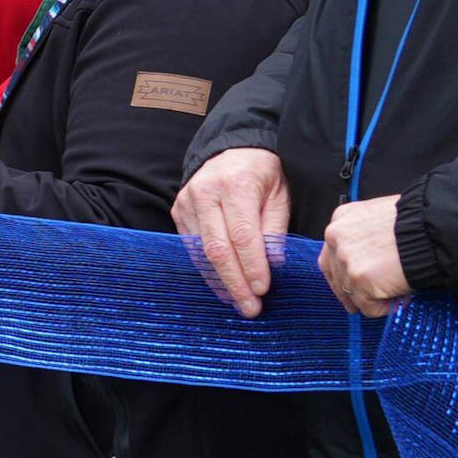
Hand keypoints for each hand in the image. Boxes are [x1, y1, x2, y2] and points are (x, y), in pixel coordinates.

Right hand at [173, 146, 291, 319]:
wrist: (232, 149)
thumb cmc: (262, 174)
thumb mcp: (279, 194)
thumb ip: (275, 228)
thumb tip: (273, 264)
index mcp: (236, 185)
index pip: (243, 235)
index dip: (252, 266)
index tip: (262, 290)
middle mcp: (206, 193)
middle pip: (217, 248)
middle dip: (234, 282)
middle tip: (249, 307)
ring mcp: (187, 202)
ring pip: (201, 251)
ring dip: (220, 281)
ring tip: (237, 302)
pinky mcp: (178, 211)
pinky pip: (191, 247)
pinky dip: (207, 269)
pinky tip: (221, 285)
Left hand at [317, 194, 411, 316]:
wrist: (433, 227)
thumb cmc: (417, 221)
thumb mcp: (381, 215)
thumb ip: (365, 234)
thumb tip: (365, 257)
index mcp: (342, 219)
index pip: (331, 254)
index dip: (344, 272)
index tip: (354, 283)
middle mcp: (336, 238)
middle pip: (336, 277)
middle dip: (352, 292)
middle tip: (370, 299)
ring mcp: (345, 259)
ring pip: (352, 294)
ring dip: (375, 298)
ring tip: (397, 291)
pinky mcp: (359, 280)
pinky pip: (368, 307)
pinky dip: (386, 307)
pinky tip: (402, 297)